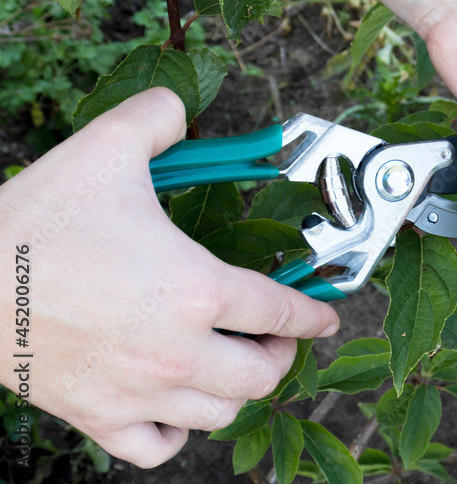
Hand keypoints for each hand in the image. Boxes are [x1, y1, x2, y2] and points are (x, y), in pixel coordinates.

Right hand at [0, 88, 340, 467]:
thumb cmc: (35, 221)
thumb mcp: (107, 147)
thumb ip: (158, 118)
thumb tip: (179, 106)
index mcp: (196, 288)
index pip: (280, 310)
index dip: (312, 314)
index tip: (325, 316)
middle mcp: (177, 348)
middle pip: (261, 373)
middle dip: (279, 355)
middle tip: (274, 338)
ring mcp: (139, 390)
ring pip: (219, 413)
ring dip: (235, 391)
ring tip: (230, 366)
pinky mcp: (97, 415)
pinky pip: (156, 447)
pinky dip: (176, 433)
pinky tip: (174, 406)